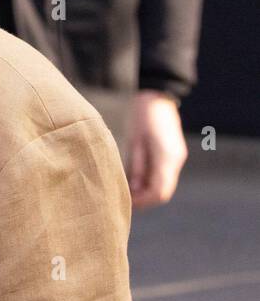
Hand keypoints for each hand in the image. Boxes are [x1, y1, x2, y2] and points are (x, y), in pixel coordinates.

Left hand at [125, 91, 188, 208]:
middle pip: (163, 191)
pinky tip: (134, 180)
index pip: (159, 192)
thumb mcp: (134, 140)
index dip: (143, 201)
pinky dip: (150, 181)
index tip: (126, 204)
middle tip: (122, 200)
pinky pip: (163, 175)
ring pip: (164, 185)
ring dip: (146, 191)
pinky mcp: (173, 154)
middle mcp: (175, 161)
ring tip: (125, 191)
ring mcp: (176, 157)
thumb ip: (135, 166)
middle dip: (144, 199)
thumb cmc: (141, 115)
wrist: (157, 96)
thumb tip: (132, 190)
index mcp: (166, 158)